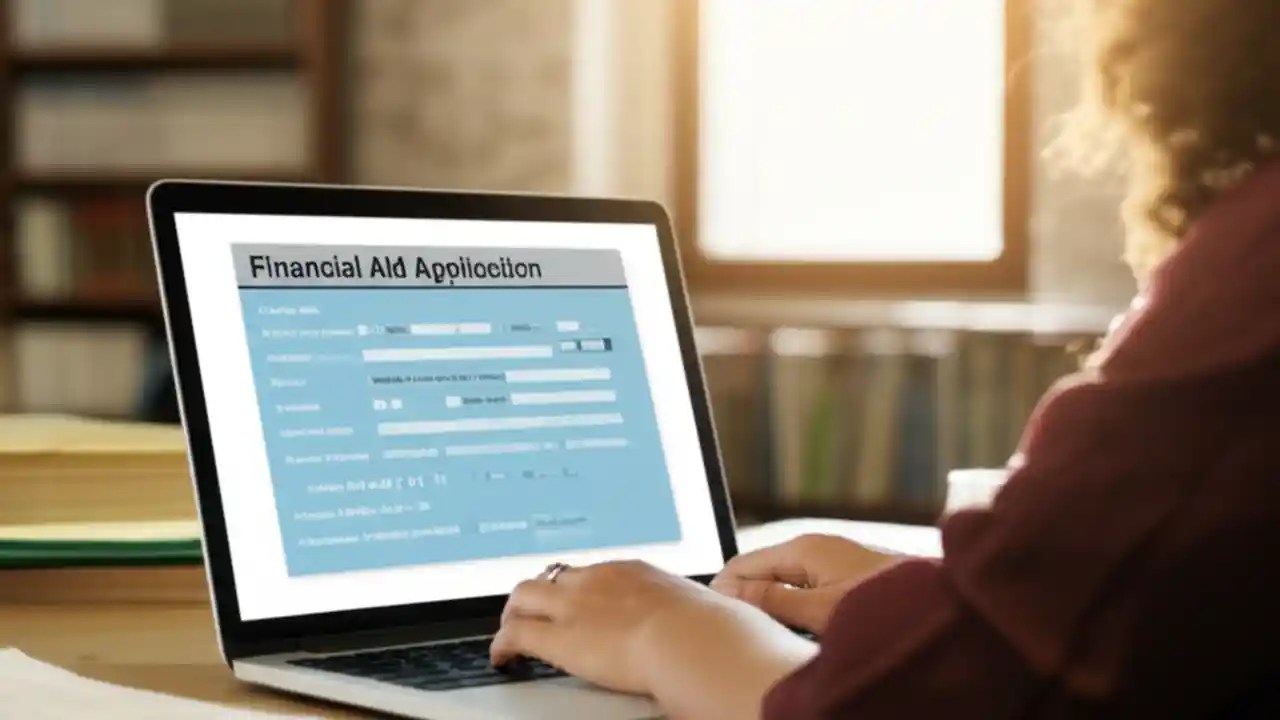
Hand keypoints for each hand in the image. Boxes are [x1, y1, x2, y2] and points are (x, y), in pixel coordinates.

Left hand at [490, 560, 729, 694]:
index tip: (579, 601)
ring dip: (514, 613)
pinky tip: (502, 658)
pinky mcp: (560, 637)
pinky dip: (503, 645)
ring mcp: (575, 605)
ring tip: (509, 630)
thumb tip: (721, 628)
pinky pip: (515, 634)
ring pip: (524, 595)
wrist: (694, 640)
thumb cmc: (712, 633)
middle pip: (553, 575)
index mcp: (633, 572)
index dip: (579, 588)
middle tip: (532, 611)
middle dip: (539, 593)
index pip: (594, 573)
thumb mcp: (705, 613)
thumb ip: (696, 617)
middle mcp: (598, 580)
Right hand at [711, 534, 899, 633]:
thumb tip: (733, 591)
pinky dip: (795, 604)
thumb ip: (774, 599)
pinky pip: (807, 588)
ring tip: (761, 630)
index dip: (724, 588)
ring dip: (772, 603)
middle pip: (764, 571)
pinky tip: (795, 627)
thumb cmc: (883, 607)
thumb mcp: (819, 609)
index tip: (711, 615)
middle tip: (734, 626)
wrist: (939, 609)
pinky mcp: (849, 577)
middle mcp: (817, 549)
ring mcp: (834, 562)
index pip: (745, 562)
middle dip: (746, 595)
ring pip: (786, 581)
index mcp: (805, 548)